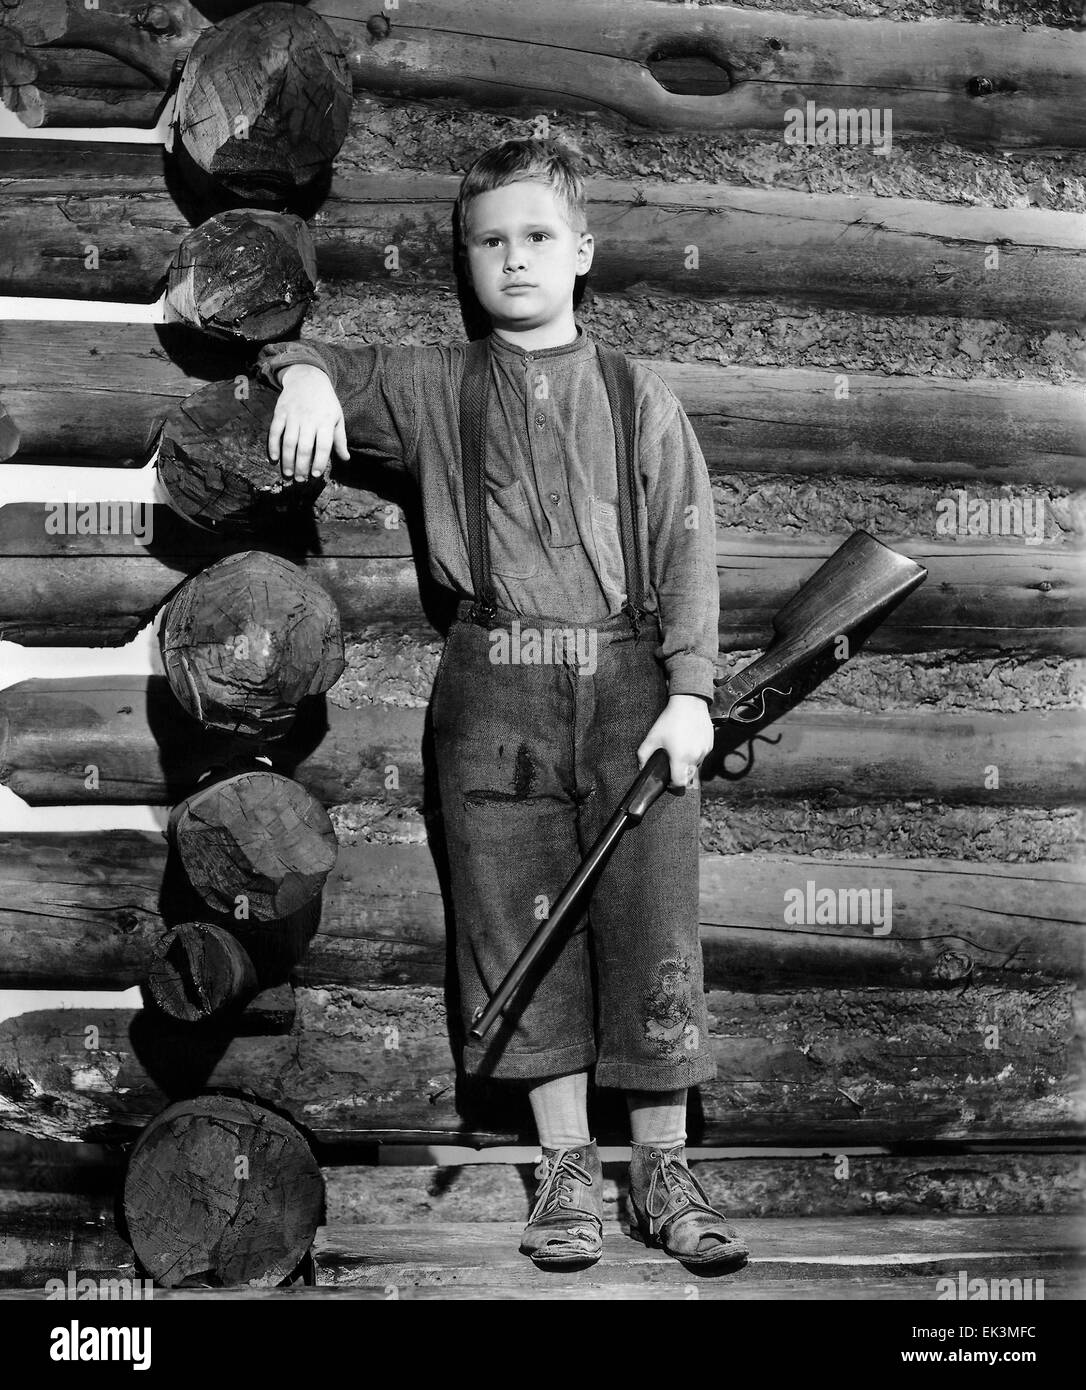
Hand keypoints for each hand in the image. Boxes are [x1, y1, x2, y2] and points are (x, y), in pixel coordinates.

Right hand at [267, 364, 350, 480]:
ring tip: (288, 474)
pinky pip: (275, 431)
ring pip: (289, 442)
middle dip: (302, 466)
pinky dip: (273, 445)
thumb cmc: (325, 402)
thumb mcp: (337, 417)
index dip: (319, 462)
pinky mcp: (280, 412)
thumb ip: (340, 439)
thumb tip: (345, 458)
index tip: (315, 475)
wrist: (308, 377)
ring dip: (288, 460)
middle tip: (300, 480)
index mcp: (325, 422)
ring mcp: (293, 416)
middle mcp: (309, 420)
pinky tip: (274, 458)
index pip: (323, 446)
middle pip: (304, 448)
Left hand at [636, 694, 714, 788]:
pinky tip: (688, 743)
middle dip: (680, 775)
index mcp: (680, 758)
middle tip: (672, 766)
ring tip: (680, 751)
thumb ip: (643, 755)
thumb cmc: (670, 720)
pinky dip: (695, 754)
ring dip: (688, 764)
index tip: (668, 781)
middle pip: (688, 777)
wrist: (690, 703)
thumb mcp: (652, 737)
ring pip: (696, 766)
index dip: (673, 786)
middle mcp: (695, 757)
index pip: (680, 784)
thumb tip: (641, 767)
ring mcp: (704, 751)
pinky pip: (702, 756)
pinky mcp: (710, 745)